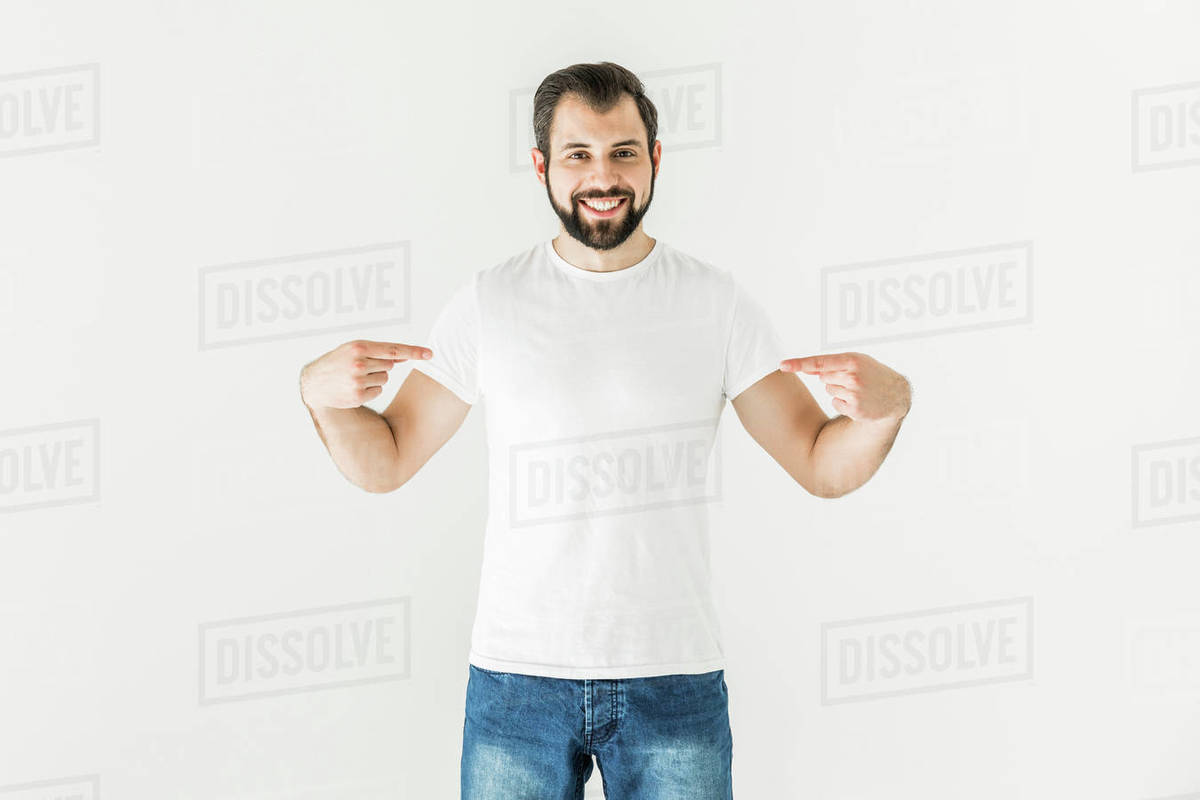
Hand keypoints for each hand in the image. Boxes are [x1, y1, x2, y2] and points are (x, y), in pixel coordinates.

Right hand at [300, 339, 430, 409]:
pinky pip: (378, 391)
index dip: (414, 352)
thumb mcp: (353, 349)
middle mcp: (359, 363)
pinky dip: (370, 390)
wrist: (314, 383)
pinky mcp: (358, 396)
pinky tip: (354, 387)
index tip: (430, 354)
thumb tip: (403, 357)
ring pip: (385, 378)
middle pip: (390, 365)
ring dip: (375, 378)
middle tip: (360, 367)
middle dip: (380, 365)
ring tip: (355, 377)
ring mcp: (358, 381)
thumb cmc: (337, 362)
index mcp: (359, 347)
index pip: (393, 349)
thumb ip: (378, 352)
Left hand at [780, 352, 910, 422]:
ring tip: (858, 389)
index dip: (799, 363)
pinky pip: (835, 403)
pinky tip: (858, 400)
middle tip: (854, 379)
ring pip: (828, 390)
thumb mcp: (856, 361)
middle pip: (823, 378)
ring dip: (839, 390)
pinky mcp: (854, 409)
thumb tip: (807, 368)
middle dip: (833, 378)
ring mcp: (854, 394)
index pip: (819, 361)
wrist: (896, 395)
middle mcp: (853, 377)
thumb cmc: (872, 373)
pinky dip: (843, 402)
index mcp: (852, 360)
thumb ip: (831, 363)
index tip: (782, 365)